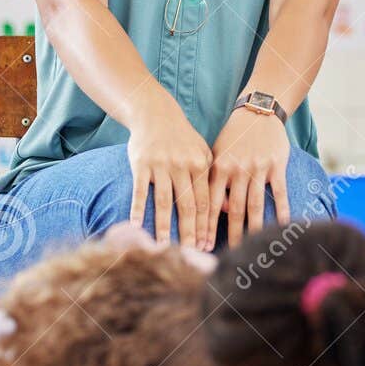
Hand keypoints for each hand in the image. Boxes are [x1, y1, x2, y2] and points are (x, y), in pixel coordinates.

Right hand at [126, 96, 211, 245]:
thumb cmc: (182, 138)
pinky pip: (140, 189)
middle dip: (189, 231)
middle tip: (189, 253)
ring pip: (164, 200)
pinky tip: (136, 224)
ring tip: (162, 246)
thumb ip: (214, 178)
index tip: (206, 246)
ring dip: (163, 225)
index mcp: (201, 165)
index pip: (205, 202)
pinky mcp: (141, 163)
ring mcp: (161, 164)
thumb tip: (228, 207)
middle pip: (187, 205)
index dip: (206, 226)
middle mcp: (182, 165)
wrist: (155, 113)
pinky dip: (138, 207)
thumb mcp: (203, 153)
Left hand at [208, 106, 290, 249]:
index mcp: (218, 168)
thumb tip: (219, 210)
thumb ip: (215, 180)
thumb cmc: (234, 136)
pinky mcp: (276, 165)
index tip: (202, 245)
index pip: (209, 203)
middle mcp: (237, 170)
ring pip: (255, 205)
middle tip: (228, 256)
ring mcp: (257, 168)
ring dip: (254, 229)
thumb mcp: (217, 153)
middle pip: (233, 210)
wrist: (257, 111)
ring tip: (253, 248)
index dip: (206, 226)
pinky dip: (282, 211)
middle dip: (230, 235)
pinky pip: (279, 193)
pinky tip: (283, 227)